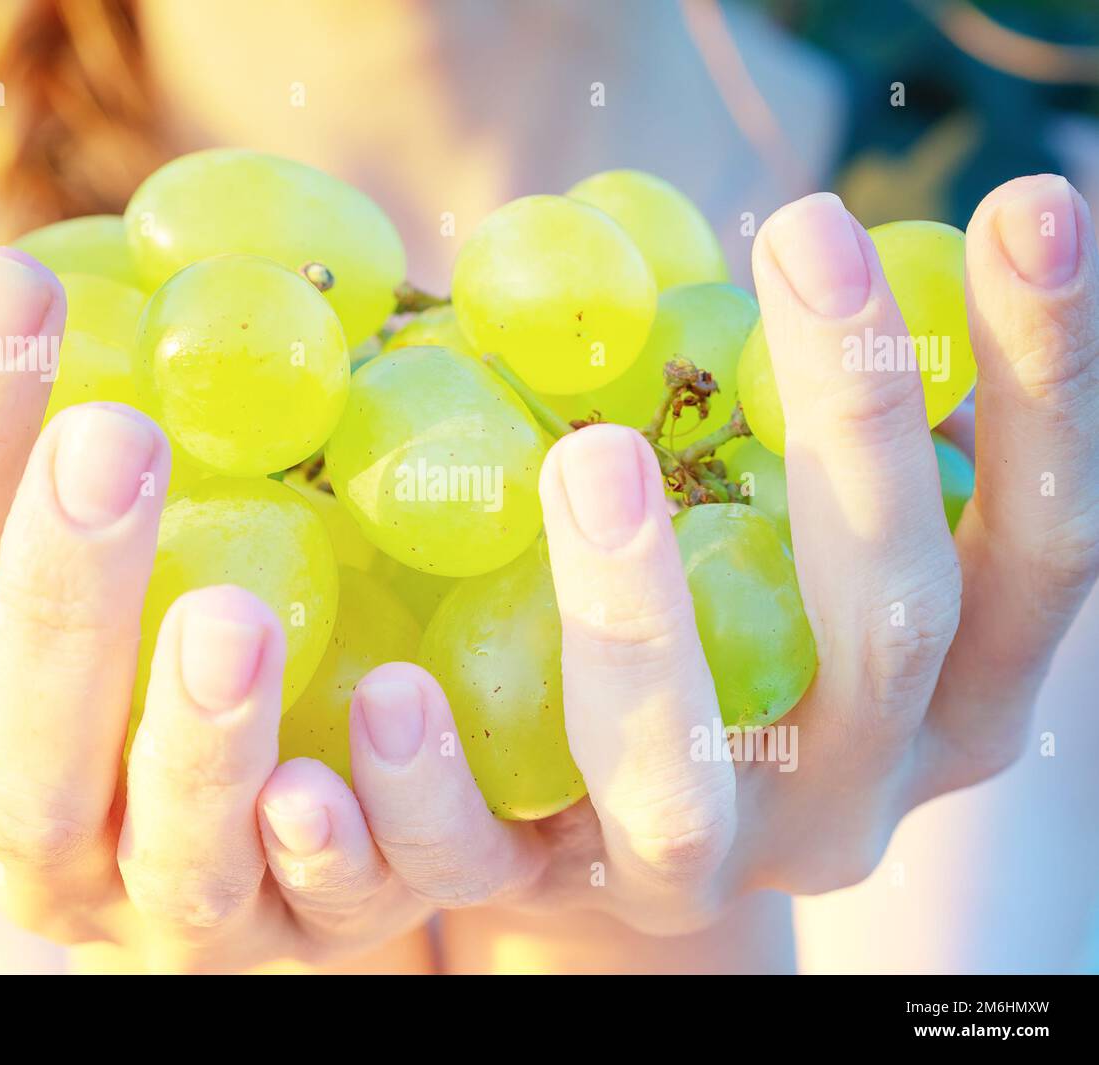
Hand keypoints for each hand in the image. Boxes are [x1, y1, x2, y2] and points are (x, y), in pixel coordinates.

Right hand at [0, 201, 436, 970]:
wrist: (281, 770)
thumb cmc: (117, 628)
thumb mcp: (28, 512)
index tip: (7, 285)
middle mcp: (41, 839)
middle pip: (14, 750)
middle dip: (56, 599)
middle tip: (117, 439)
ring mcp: (176, 903)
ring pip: (164, 854)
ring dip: (192, 739)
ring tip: (233, 613)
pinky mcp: (309, 928)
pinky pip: (325, 900)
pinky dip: (337, 831)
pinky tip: (383, 712)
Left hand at [327, 176, 1098, 933]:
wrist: (624, 835)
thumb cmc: (731, 634)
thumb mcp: (793, 547)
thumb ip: (805, 441)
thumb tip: (784, 242)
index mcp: (948, 691)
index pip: (1040, 543)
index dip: (1049, 383)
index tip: (1031, 206)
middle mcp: (857, 785)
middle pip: (887, 623)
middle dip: (856, 423)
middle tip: (805, 233)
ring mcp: (713, 863)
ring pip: (679, 771)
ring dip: (637, 615)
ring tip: (591, 457)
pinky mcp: (560, 896)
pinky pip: (485, 860)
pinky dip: (428, 784)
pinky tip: (385, 692)